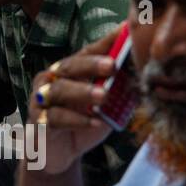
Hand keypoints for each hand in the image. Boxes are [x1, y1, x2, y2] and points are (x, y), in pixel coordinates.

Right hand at [29, 29, 119, 174]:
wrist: (58, 154)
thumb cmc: (83, 122)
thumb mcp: (105, 105)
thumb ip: (119, 89)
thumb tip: (147, 73)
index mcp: (69, 71)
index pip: (88, 52)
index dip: (106, 42)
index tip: (125, 31)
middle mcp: (52, 80)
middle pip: (69, 66)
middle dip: (91, 64)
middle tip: (112, 65)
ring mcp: (42, 100)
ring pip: (58, 91)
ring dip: (82, 92)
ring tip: (104, 95)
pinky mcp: (38, 122)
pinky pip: (55, 118)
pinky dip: (76, 120)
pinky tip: (95, 123)